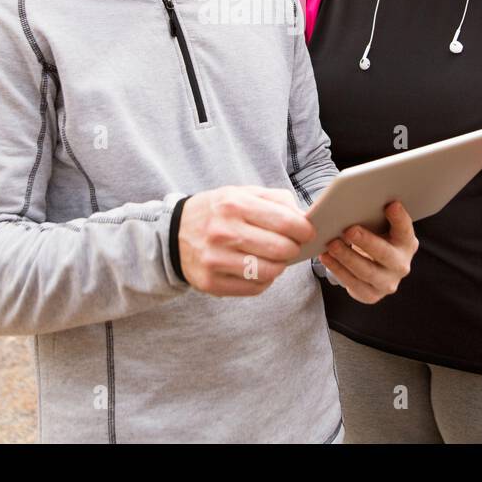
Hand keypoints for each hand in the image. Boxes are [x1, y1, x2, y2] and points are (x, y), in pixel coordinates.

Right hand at [178, 186, 314, 295]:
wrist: (173, 234)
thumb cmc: (217, 212)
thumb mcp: (241, 193)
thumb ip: (276, 200)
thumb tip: (305, 218)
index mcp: (233, 204)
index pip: (285, 222)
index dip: (304, 230)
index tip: (307, 232)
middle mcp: (223, 231)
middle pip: (280, 249)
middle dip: (293, 249)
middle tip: (290, 246)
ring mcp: (215, 259)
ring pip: (270, 272)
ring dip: (279, 266)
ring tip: (273, 258)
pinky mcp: (211, 282)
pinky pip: (254, 288)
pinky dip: (264, 280)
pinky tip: (256, 268)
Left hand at [318, 201, 416, 304]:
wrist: (372, 267)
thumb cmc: (374, 240)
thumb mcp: (379, 228)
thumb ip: (374, 217)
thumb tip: (354, 203)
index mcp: (406, 243)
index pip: (405, 230)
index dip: (399, 218)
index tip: (391, 205)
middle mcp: (401, 265)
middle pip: (385, 254)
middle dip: (367, 242)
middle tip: (349, 230)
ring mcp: (388, 282)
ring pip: (367, 272)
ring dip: (348, 257)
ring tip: (332, 244)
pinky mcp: (372, 295)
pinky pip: (354, 284)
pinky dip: (338, 270)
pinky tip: (327, 257)